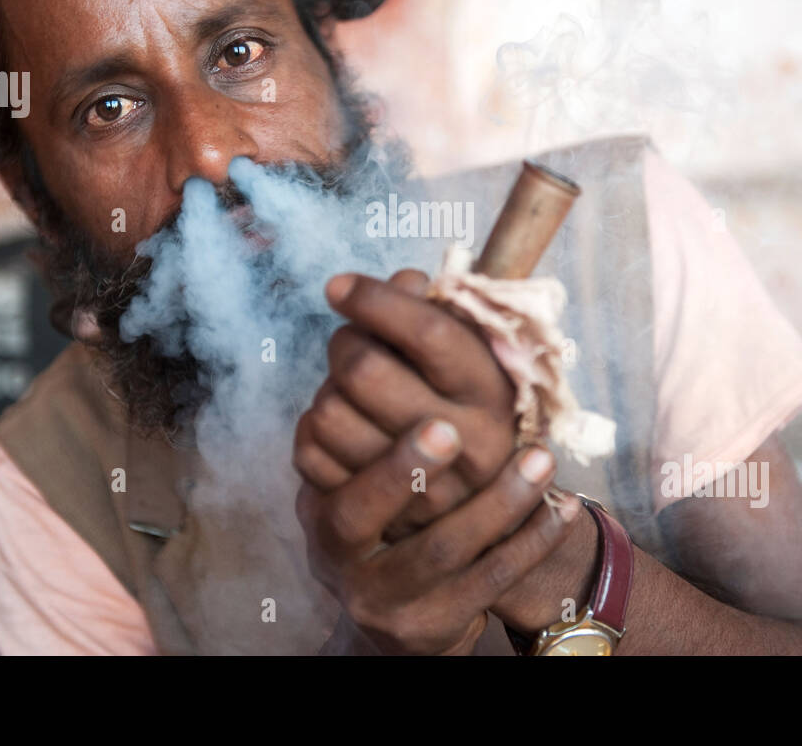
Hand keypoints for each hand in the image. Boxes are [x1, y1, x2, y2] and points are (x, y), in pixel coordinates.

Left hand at [294, 269, 519, 538]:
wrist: (486, 512)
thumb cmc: (469, 410)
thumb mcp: (474, 358)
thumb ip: (440, 313)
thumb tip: (404, 282)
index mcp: (492, 392)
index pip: (429, 333)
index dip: (375, 300)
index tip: (339, 286)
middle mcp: (466, 443)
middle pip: (365, 370)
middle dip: (345, 342)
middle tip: (352, 342)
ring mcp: (422, 490)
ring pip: (329, 412)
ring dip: (328, 389)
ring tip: (351, 391)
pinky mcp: (377, 520)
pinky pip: (309, 456)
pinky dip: (311, 431)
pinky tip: (341, 427)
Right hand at [295, 416, 582, 654]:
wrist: (396, 615)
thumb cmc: (389, 515)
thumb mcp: (366, 470)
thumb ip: (383, 396)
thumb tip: (419, 292)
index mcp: (319, 496)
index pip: (321, 453)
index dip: (356, 418)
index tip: (413, 393)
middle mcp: (337, 548)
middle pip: (358, 510)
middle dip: (401, 469)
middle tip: (450, 429)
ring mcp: (381, 593)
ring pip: (440, 548)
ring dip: (497, 501)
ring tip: (541, 459)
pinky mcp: (430, 625)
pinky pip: (490, 580)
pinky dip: (531, 542)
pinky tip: (564, 508)